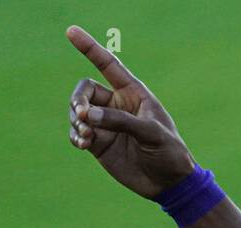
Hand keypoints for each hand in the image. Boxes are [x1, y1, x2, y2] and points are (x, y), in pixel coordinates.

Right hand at [65, 25, 194, 197]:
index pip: (108, 65)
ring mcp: (106, 124)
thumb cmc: (169, 153)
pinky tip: (83, 144)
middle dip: (77, 100)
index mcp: (133, 93)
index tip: (71, 31)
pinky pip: (78, 132)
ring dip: (76, 121)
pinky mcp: (99, 143)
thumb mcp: (151, 133)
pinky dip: (75, 135)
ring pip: (77, 112)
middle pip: (84, 91)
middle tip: (81, 115)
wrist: (169, 183)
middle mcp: (117, 105)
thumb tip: (86, 115)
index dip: (90, 48)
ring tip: (87, 136)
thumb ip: (121, 121)